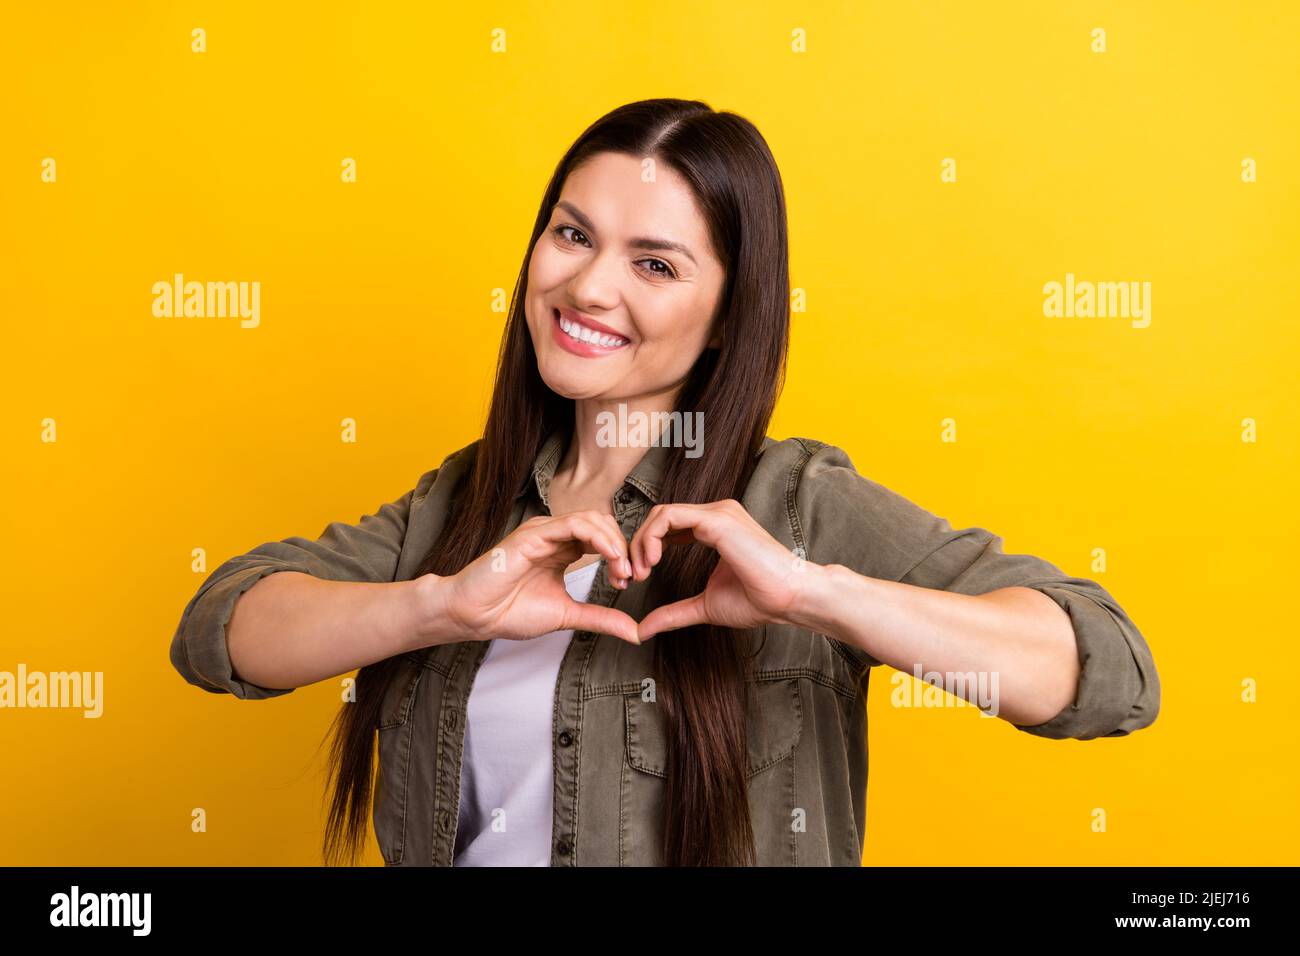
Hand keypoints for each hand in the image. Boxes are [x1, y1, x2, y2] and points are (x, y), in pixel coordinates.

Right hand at [437, 510, 639, 644]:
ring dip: (614, 542)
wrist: (475, 615)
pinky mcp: (534, 533)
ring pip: (592, 519)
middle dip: (623, 547)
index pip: (603, 538)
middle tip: (630, 575)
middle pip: (603, 524)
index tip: (627, 583)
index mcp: (562, 550)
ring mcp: (544, 532)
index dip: (621, 557)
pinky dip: (598, 537)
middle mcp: (555, 536)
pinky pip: (574, 524)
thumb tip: (634, 632)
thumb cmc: (510, 612)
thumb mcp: (567, 615)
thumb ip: (600, 618)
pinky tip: (610, 557)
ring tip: (621, 569)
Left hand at [629, 499, 817, 640]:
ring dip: (642, 542)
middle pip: (660, 516)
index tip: (640, 576)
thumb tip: (643, 630)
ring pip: (662, 513)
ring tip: (642, 570)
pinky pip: (670, 517)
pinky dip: (652, 537)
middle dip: (639, 545)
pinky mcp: (717, 520)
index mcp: (715, 528)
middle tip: (634, 575)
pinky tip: (653, 561)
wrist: (789, 599)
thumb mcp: (704, 607)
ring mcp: (718, 513)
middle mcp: (716, 514)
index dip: (648, 548)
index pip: (669, 525)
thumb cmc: (759, 600)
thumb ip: (673, 613)